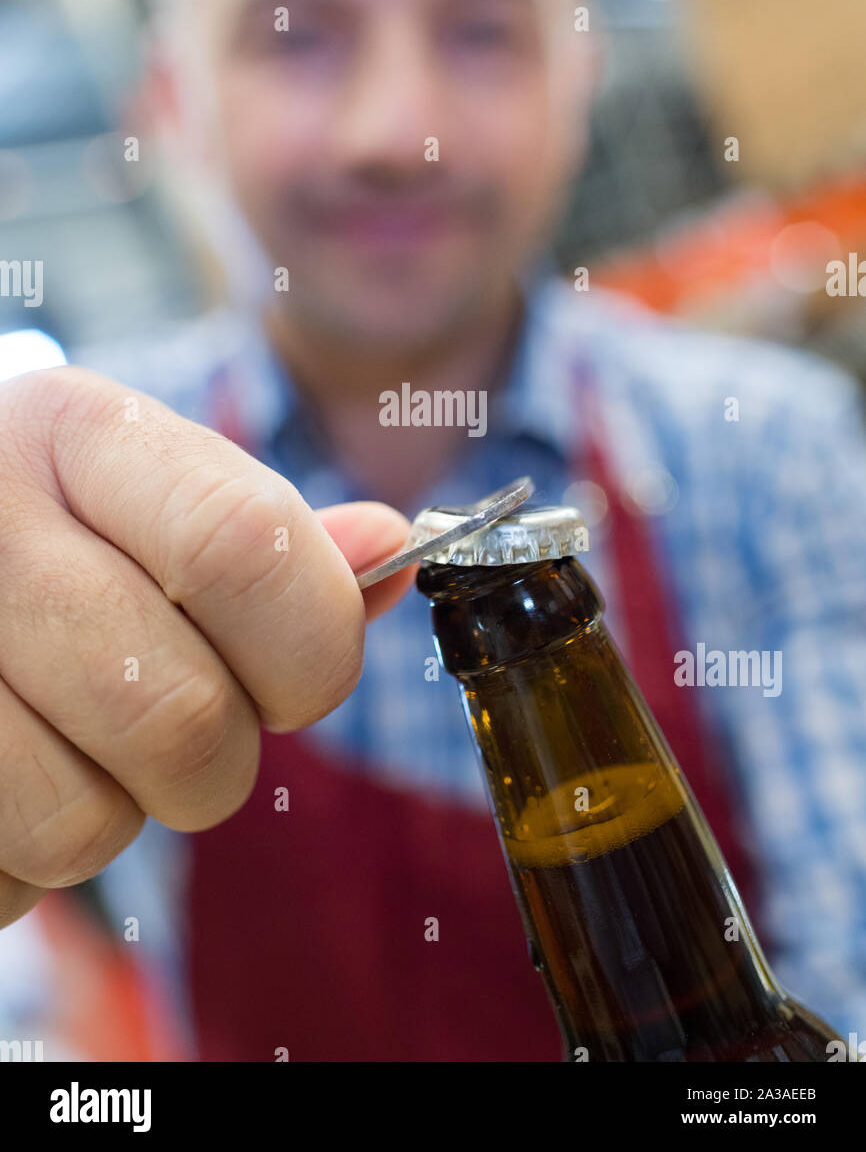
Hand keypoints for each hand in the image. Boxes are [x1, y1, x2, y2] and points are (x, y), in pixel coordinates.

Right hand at [0, 366, 411, 927]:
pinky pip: (13, 869)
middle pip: (185, 712)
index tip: (298, 674)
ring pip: (87, 822)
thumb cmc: (54, 530)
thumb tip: (390, 549)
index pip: (246, 546)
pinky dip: (30, 854)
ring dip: (114, 810)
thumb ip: (267, 534)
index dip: (311, 644)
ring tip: (75, 735)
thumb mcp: (151, 491)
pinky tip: (17, 760)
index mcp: (80, 434)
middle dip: (221, 758)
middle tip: (185, 720)